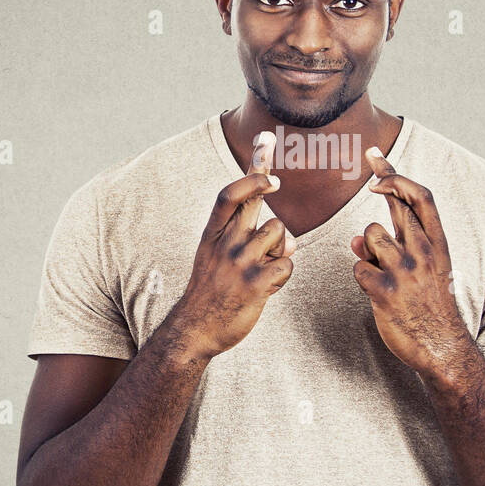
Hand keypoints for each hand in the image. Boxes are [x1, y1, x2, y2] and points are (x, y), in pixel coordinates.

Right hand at [172, 131, 295, 357]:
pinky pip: (287, 263)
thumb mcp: (213, 257)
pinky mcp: (256, 282)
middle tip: (277, 181)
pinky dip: (283, 274)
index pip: (228, 196)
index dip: (249, 174)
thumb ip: (247, 242)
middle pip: (252, 201)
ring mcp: (241, 262)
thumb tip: (288, 239)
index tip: (261, 156)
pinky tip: (268, 287)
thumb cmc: (211, 291)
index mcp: (212, 236)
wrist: (196, 329)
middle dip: (265, 180)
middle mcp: (226, 244)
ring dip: (280, 248)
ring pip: (279, 232)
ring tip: (264, 268)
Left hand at [350, 145, 473, 376]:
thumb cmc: (431, 306)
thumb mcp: (424, 272)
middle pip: (397, 206)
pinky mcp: (386, 292)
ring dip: (368, 248)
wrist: (442, 348)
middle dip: (382, 182)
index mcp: (437, 246)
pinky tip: (376, 292)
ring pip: (370, 235)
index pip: (421, 199)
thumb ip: (394, 250)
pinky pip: (359, 268)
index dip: (397, 175)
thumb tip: (357, 240)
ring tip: (381, 270)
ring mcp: (405, 271)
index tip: (377, 159)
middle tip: (370, 174)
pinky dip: (362, 276)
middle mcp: (424, 253)